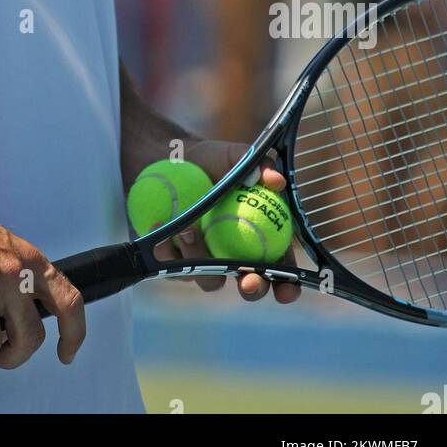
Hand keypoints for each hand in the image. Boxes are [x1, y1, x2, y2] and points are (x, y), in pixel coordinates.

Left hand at [156, 138, 301, 306]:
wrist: (167, 159)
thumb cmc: (209, 159)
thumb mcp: (235, 156)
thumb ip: (258, 165)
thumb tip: (277, 182)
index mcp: (259, 235)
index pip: (280, 268)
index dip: (287, 285)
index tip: (287, 289)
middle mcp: (235, 255)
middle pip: (250, 285)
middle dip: (253, 289)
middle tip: (248, 281)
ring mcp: (206, 262)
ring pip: (210, 279)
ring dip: (200, 259)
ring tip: (186, 230)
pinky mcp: (176, 263)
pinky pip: (174, 267)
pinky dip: (168, 250)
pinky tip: (159, 225)